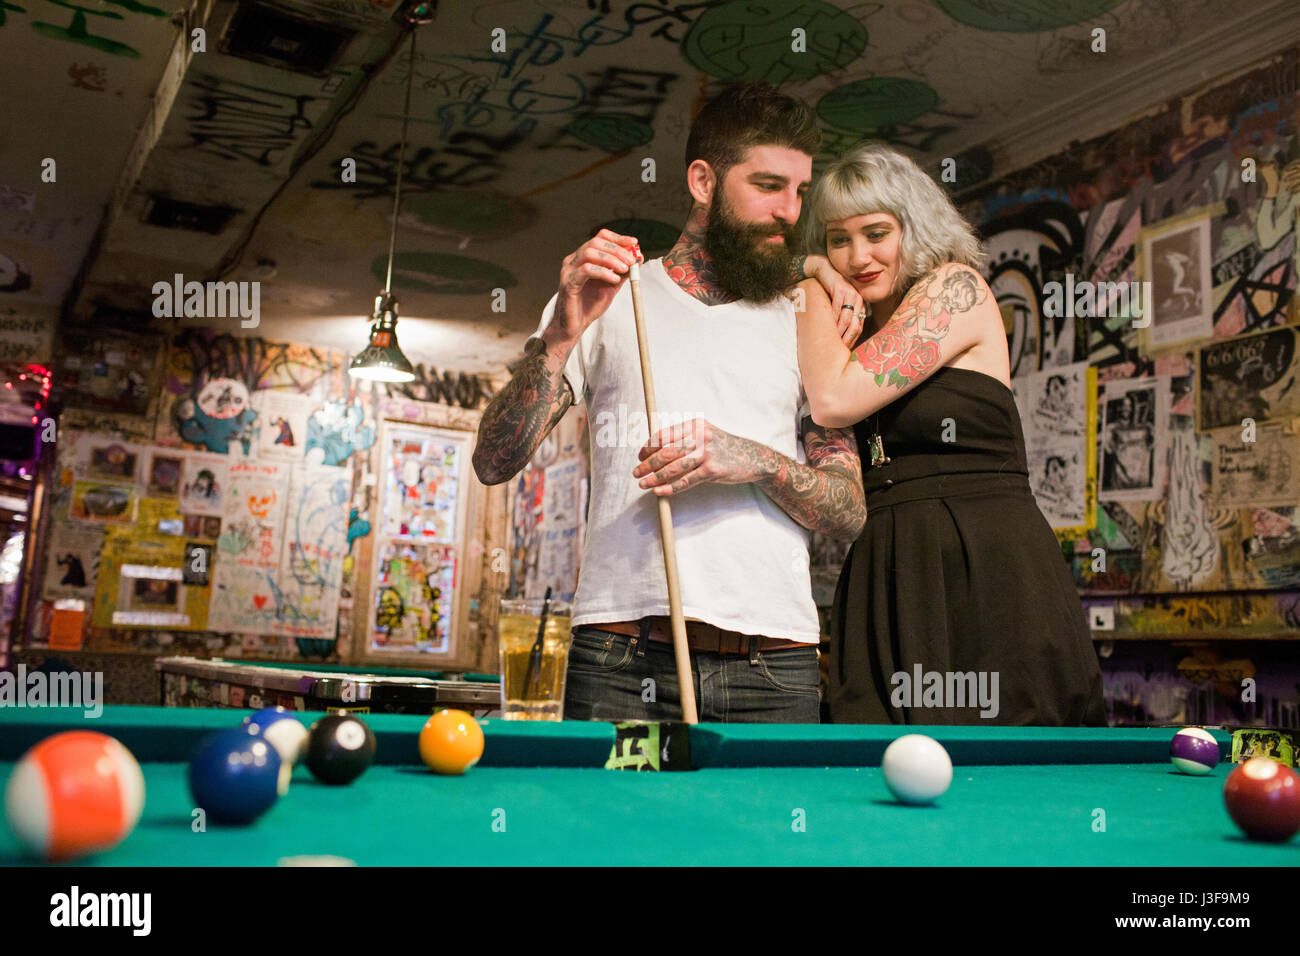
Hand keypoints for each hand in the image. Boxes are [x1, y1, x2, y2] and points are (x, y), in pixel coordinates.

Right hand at [547, 229, 640, 343]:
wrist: (575, 326)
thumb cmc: (589, 305)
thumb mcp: (611, 286)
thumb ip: (622, 272)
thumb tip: (638, 258)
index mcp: (583, 258)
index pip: (600, 238)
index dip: (618, 238)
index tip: (634, 243)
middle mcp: (574, 260)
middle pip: (595, 242)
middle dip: (617, 249)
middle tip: (631, 261)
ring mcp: (569, 270)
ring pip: (589, 253)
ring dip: (611, 259)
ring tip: (624, 270)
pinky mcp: (568, 283)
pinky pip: (586, 270)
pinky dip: (603, 272)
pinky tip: (613, 279)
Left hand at [632, 418, 765, 495]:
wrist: (752, 457)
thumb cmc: (724, 447)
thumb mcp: (705, 433)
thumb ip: (684, 437)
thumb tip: (655, 449)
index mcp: (695, 425)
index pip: (664, 435)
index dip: (648, 446)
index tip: (640, 456)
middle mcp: (700, 437)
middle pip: (666, 452)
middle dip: (647, 464)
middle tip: (636, 472)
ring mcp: (706, 453)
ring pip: (673, 467)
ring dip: (654, 477)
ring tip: (642, 483)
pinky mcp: (712, 470)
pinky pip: (686, 481)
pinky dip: (670, 488)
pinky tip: (659, 491)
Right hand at [805, 254, 865, 345]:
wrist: (826, 271)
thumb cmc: (831, 290)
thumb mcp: (841, 303)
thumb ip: (844, 316)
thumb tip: (842, 336)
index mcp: (861, 305)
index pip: (859, 326)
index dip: (851, 339)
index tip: (844, 349)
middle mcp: (859, 300)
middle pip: (854, 324)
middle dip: (845, 338)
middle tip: (838, 348)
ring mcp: (851, 294)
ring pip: (846, 318)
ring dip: (838, 331)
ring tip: (832, 341)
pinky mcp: (841, 289)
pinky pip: (837, 308)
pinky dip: (832, 319)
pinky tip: (827, 327)